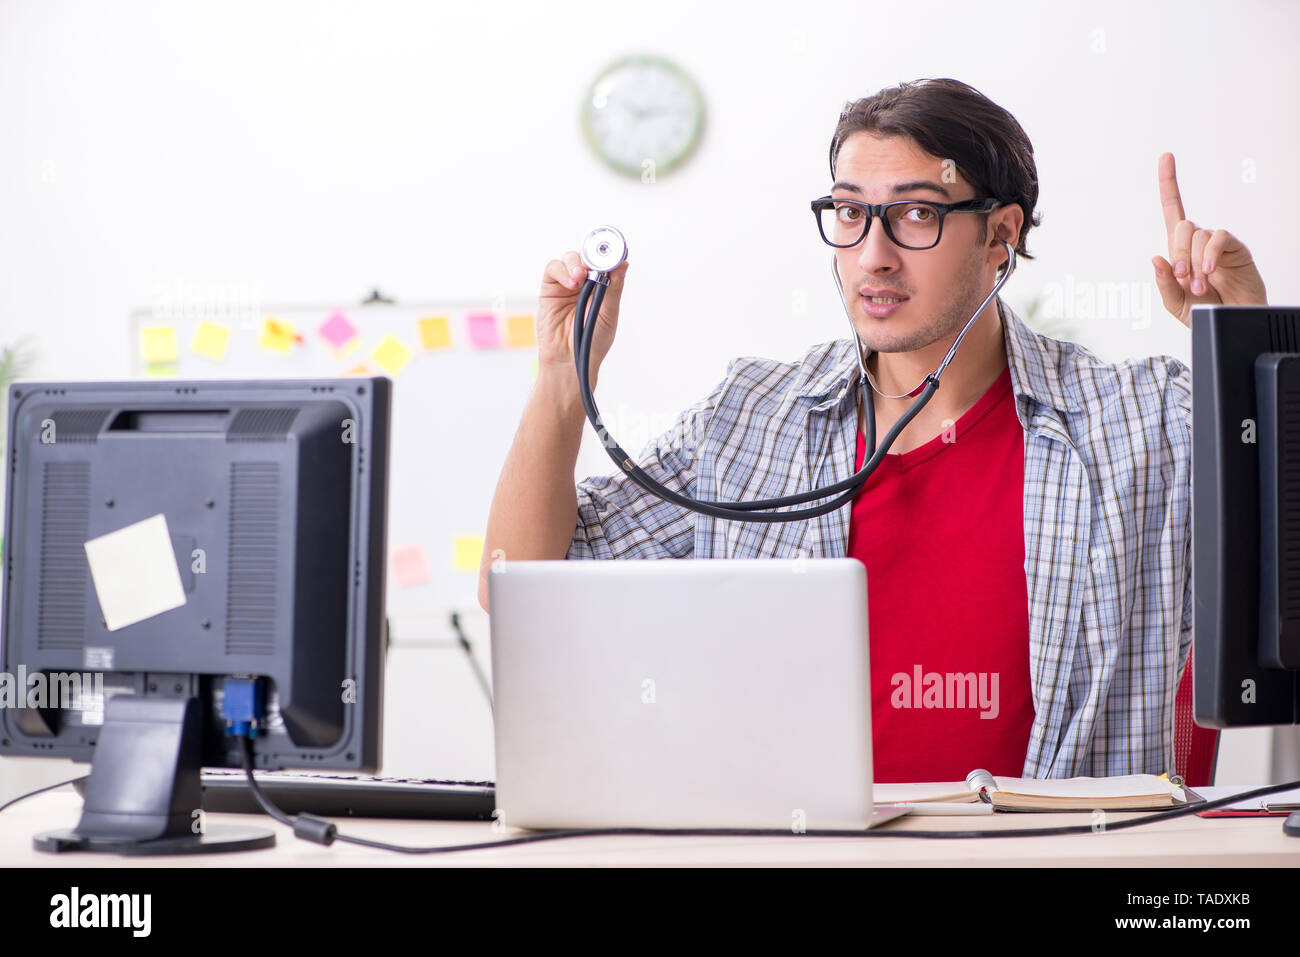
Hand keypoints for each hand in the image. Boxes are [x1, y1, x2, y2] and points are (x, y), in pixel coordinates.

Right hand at [536, 252, 628, 388]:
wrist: (570, 361)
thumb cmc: (592, 342)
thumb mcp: (608, 315)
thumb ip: (613, 290)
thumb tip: (622, 265)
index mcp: (604, 286)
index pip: (607, 262)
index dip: (611, 254)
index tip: (616, 251)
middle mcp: (585, 282)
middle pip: (588, 255)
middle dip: (592, 255)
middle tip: (596, 264)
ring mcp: (567, 284)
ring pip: (570, 258)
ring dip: (576, 262)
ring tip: (580, 277)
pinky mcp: (550, 289)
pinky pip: (553, 269)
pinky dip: (561, 270)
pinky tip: (570, 282)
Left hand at [1151, 152, 1266, 326]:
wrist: (1230, 323)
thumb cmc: (1204, 311)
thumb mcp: (1175, 303)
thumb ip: (1163, 283)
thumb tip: (1155, 259)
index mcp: (1179, 250)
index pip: (1172, 210)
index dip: (1169, 184)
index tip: (1165, 157)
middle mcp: (1197, 242)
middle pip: (1181, 227)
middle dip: (1177, 254)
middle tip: (1181, 279)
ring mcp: (1216, 244)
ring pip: (1197, 236)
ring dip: (1192, 263)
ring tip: (1198, 286)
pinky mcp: (1234, 248)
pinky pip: (1218, 239)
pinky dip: (1209, 254)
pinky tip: (1208, 272)